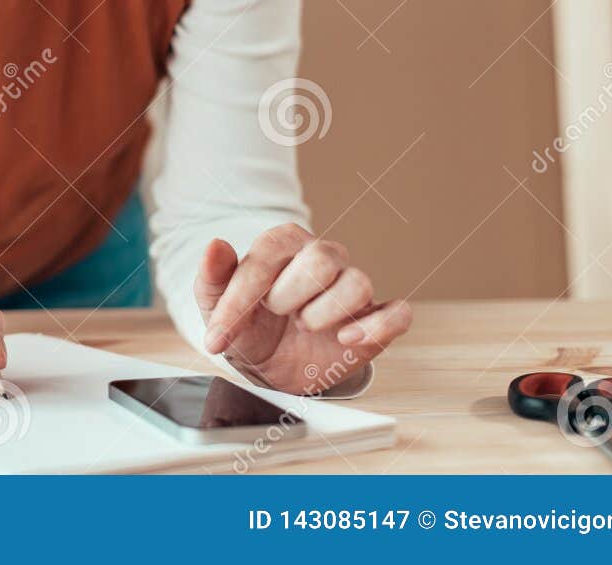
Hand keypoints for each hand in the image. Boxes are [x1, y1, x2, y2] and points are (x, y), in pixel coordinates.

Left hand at [194, 224, 411, 394]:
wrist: (271, 366)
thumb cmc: (248, 325)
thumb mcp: (216, 305)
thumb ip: (213, 275)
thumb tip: (215, 244)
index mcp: (283, 245)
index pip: (269, 252)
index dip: (241, 295)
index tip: (218, 334)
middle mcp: (323, 258)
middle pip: (322, 257)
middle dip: (289, 294)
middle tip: (276, 314)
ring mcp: (352, 288)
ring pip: (357, 283)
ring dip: (325, 312)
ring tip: (305, 326)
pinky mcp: (375, 319)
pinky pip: (398, 313)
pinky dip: (378, 326)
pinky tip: (348, 339)